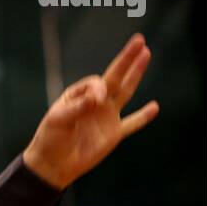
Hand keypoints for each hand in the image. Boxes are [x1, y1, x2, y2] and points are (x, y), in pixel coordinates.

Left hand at [22, 33, 159, 189]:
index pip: (97, 82)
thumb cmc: (51, 139)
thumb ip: (79, 107)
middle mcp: (95, 102)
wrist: (53, 164)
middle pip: (115, 77)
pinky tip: (155, 107)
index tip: (96, 101)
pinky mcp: (114, 134)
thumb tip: (99, 98)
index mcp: (79, 95)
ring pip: (126, 92)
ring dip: (136, 75)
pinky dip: (143, 117)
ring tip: (146, 55)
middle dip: (126, 59)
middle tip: (139, 41)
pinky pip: (132, 123)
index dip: (99, 88)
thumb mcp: (58, 120)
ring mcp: (106, 117)